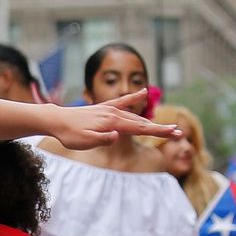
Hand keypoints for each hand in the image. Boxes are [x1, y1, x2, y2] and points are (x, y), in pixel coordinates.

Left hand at [51, 92, 180, 149]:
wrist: (56, 120)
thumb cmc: (69, 134)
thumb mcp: (84, 142)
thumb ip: (102, 139)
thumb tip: (116, 135)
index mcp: (112, 123)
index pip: (140, 129)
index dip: (158, 132)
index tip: (174, 133)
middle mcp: (114, 114)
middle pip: (142, 123)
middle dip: (161, 128)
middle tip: (179, 133)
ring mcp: (109, 109)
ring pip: (134, 116)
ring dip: (151, 121)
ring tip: (166, 125)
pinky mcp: (103, 108)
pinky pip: (122, 101)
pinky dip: (133, 97)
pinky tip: (143, 93)